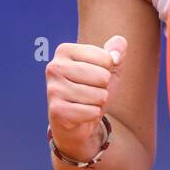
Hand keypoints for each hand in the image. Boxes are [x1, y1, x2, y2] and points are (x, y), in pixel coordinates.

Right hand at [46, 35, 125, 159]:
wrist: (79, 120)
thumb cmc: (93, 88)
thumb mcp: (109, 66)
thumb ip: (117, 49)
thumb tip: (116, 55)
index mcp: (65, 50)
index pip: (106, 58)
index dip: (108, 70)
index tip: (95, 76)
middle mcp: (54, 67)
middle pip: (102, 76)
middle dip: (104, 88)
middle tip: (91, 92)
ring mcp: (53, 89)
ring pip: (99, 96)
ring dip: (98, 102)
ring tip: (86, 102)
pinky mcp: (56, 110)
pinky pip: (92, 112)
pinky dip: (93, 115)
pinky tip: (82, 114)